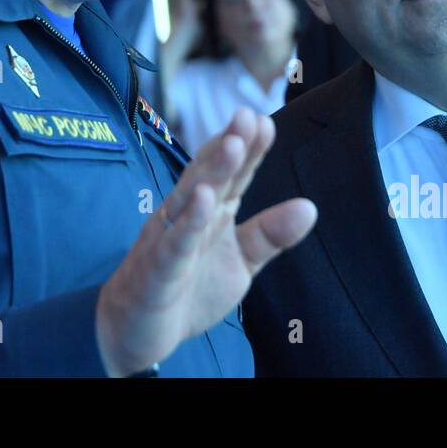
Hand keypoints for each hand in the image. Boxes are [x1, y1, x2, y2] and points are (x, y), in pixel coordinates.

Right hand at [94, 106, 316, 376]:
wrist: (136, 331)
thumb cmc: (187, 288)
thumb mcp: (239, 262)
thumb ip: (270, 235)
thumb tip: (310, 207)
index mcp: (210, 212)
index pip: (233, 176)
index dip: (249, 150)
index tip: (265, 121)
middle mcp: (187, 217)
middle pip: (209, 175)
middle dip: (229, 145)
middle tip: (248, 116)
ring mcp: (169, 239)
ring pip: (189, 199)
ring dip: (210, 171)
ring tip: (232, 145)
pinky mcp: (158, 270)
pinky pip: (174, 243)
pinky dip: (189, 222)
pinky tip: (203, 200)